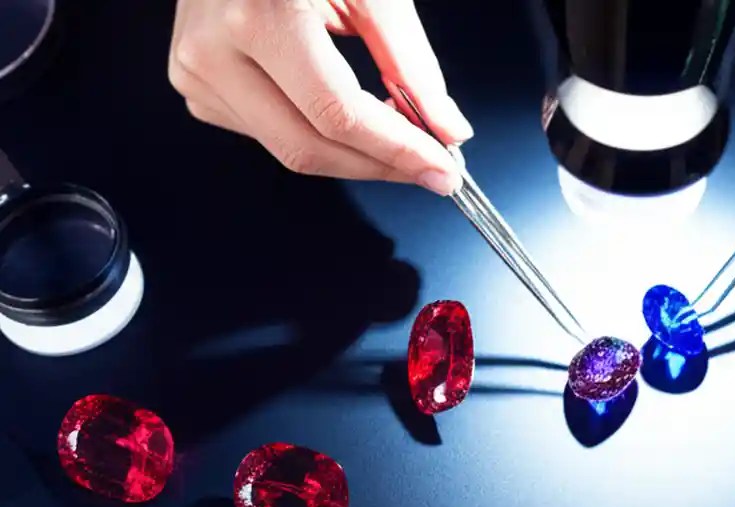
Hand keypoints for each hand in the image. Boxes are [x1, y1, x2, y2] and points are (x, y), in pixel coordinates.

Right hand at [168, 0, 471, 193]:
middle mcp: (212, 49)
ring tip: (397, 134)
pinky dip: (316, 134)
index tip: (443, 171)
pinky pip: (268, 133)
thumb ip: (409, 60)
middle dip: (380, 165)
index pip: (335, 113)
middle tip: (432, 168)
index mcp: (256, 14)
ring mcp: (196, 71)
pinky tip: (346, 115)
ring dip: (353, 154)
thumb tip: (446, 129)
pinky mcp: (195, 84)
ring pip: (289, 149)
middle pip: (308, 146)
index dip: (396, 151)